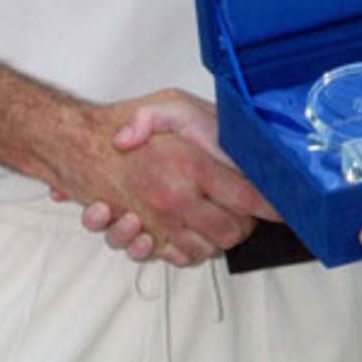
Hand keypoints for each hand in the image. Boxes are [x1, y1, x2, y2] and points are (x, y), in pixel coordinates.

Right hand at [69, 90, 277, 266]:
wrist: (73, 145)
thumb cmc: (120, 122)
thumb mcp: (168, 105)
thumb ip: (204, 121)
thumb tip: (234, 141)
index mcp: (192, 167)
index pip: (251, 197)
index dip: (274, 206)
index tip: (287, 208)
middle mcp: (176, 201)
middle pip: (235, 232)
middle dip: (245, 224)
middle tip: (244, 208)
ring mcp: (159, 223)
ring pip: (208, 249)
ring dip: (217, 238)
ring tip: (215, 217)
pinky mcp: (143, 237)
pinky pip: (178, 257)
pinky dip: (187, 250)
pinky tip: (185, 232)